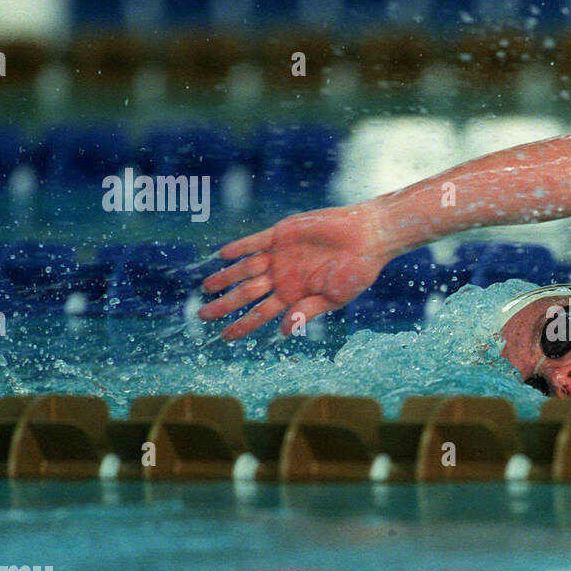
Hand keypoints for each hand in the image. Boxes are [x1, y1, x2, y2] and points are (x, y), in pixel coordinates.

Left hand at [198, 203, 391, 339]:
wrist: (367, 236)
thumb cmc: (358, 271)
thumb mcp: (334, 298)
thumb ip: (306, 312)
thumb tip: (281, 331)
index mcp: (295, 295)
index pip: (261, 314)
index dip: (243, 325)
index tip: (224, 336)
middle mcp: (283, 277)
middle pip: (247, 293)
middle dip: (225, 304)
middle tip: (202, 315)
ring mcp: (280, 255)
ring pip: (245, 268)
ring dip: (226, 277)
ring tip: (206, 286)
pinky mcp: (282, 234)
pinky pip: (254, 242)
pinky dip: (239, 248)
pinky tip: (222, 254)